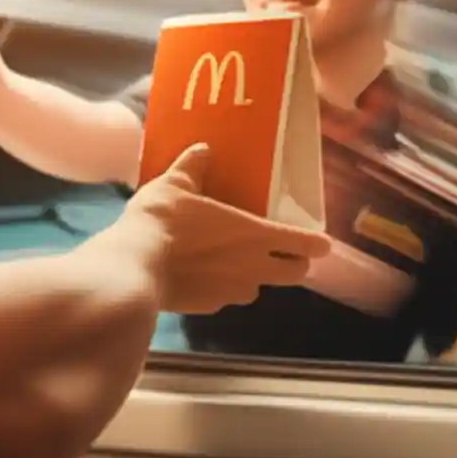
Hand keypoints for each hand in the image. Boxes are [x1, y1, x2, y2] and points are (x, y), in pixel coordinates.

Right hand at [109, 144, 332, 313]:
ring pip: (259, 288)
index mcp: (256, 234)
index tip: (320, 242)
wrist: (135, 267)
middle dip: (295, 264)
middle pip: (295, 273)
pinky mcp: (211, 308)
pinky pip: (227, 297)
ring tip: (235, 262)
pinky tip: (202, 276)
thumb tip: (204, 149)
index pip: (305, 244)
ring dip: (256, 277)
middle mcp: (254, 267)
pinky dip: (222, 288)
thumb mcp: (176, 184)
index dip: (317, 243)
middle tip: (284, 253)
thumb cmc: (164, 220)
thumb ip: (194, 168)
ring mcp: (233, 292)